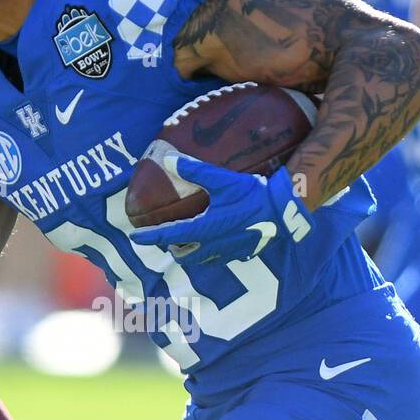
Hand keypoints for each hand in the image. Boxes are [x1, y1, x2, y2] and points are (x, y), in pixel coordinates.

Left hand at [129, 155, 314, 267]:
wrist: (284, 211)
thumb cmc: (251, 194)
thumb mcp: (222, 180)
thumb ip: (194, 171)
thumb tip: (169, 159)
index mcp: (204, 228)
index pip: (169, 235)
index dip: (150, 237)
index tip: (134, 238)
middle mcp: (214, 245)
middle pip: (183, 253)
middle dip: (171, 247)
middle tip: (164, 237)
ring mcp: (229, 252)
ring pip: (201, 259)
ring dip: (190, 252)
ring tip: (185, 242)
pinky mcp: (243, 253)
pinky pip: (220, 258)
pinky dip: (211, 253)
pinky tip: (214, 243)